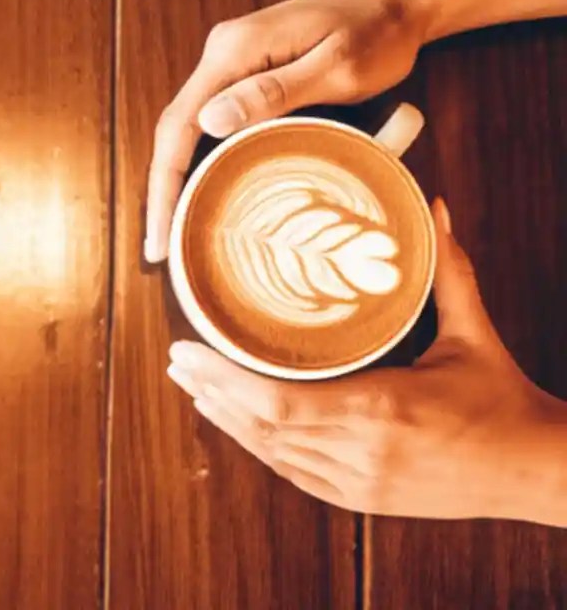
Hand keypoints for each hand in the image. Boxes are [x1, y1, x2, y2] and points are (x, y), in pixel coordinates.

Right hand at [144, 0, 427, 261]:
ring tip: (178, 230)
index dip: (163, 184)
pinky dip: (202, 158)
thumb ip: (274, 93)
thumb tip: (209, 122)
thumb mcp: (335, 68)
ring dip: (179, 176)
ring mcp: (234, 60)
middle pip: (175, 128)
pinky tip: (205, 189)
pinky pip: (214, 118)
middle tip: (162, 249)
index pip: (179, 124)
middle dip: (163, 189)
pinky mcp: (249, 69)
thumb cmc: (380, 33)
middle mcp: (223, 52)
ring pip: (191, 126)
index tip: (158, 237)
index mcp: (235, 50)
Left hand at [165, 199, 566, 522]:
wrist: (532, 471)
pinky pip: (291, 472)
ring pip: (270, 452)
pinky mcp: (359, 500)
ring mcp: (358, 482)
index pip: (276, 401)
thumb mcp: (474, 332)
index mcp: (381, 407)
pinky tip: (234, 421)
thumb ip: (447, 269)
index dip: (222, 379)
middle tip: (176, 359)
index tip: (186, 352)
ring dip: (226, 419)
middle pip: (260, 425)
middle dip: (211, 391)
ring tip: (193, 385)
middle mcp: (361, 451)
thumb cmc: (501, 397)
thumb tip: (431, 207)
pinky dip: (258, 444)